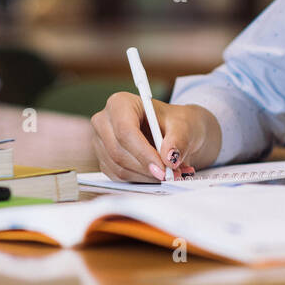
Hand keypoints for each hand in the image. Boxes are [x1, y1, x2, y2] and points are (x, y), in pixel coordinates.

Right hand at [90, 92, 221, 181]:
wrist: (173, 131)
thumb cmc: (175, 122)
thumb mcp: (183, 125)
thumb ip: (178, 140)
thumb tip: (169, 158)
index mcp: (120, 103)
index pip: (125, 130)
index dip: (143, 152)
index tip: (162, 168)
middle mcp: (104, 122)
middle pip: (118, 152)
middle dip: (146, 168)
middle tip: (170, 175)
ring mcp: (100, 142)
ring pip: (119, 169)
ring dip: (146, 177)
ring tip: (169, 174)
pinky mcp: (104, 161)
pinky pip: (119, 177)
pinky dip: (141, 180)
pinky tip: (157, 174)